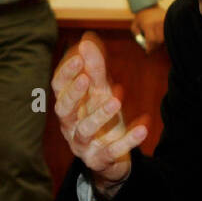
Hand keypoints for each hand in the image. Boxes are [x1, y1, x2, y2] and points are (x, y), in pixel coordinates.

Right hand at [52, 31, 147, 191]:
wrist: (112, 158)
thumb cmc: (101, 119)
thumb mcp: (100, 93)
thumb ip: (94, 69)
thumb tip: (86, 40)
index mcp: (67, 106)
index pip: (58, 88)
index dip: (67, 73)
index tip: (78, 58)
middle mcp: (69, 126)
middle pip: (64, 110)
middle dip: (74, 94)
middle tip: (87, 78)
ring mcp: (82, 145)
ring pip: (84, 130)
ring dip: (100, 114)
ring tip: (116, 100)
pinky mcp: (99, 160)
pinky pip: (112, 151)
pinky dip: (128, 140)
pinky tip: (143, 127)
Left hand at [130, 5, 164, 52]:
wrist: (148, 4)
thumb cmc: (140, 17)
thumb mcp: (134, 25)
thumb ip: (136, 35)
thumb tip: (143, 44)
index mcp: (148, 25)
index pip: (151, 40)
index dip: (150, 48)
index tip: (148, 52)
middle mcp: (157, 23)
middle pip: (158, 40)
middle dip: (154, 46)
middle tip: (150, 48)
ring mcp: (164, 22)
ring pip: (164, 37)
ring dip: (159, 42)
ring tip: (154, 40)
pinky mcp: (168, 20)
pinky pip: (167, 32)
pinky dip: (164, 36)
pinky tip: (160, 36)